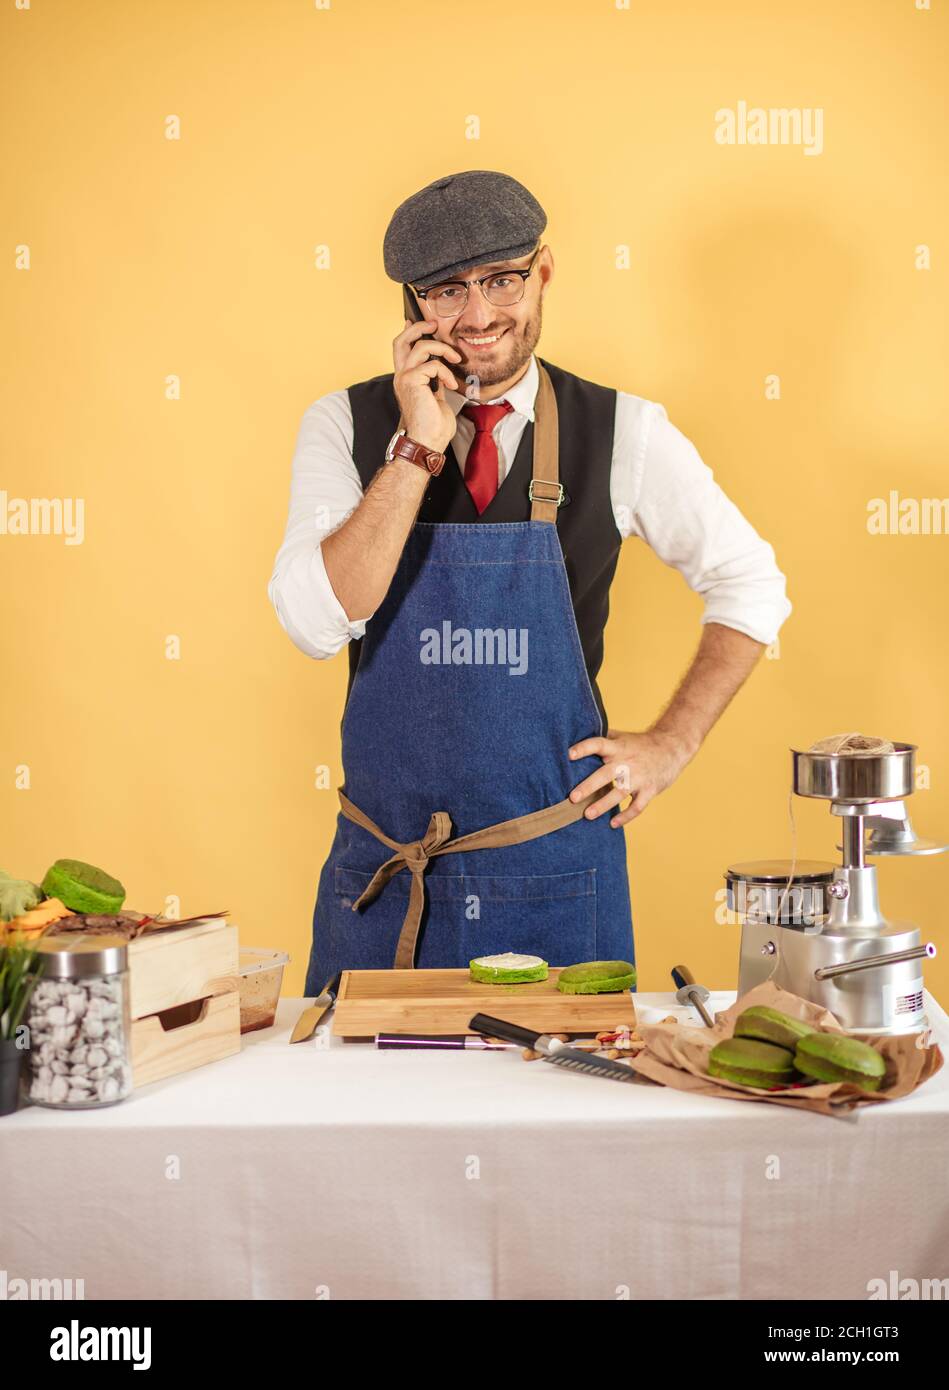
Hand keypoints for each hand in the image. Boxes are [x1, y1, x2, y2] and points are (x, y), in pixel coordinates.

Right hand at [393, 318, 462, 453]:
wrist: (427, 442)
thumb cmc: (433, 426)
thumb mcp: (437, 397)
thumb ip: (436, 381)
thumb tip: (442, 370)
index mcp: (406, 379)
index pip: (402, 348)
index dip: (411, 332)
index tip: (425, 324)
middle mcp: (401, 376)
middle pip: (401, 340)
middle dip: (419, 327)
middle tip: (434, 324)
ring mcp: (404, 378)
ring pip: (420, 346)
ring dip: (442, 349)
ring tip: (455, 358)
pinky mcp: (411, 380)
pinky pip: (433, 364)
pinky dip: (445, 372)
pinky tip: (450, 385)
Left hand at [567, 728, 693, 826]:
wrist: (673, 748)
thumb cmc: (641, 744)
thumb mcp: (622, 738)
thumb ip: (603, 740)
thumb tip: (575, 739)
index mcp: (618, 747)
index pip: (598, 744)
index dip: (584, 748)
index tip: (569, 754)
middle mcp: (627, 762)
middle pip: (605, 774)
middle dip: (588, 786)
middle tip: (573, 797)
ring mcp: (639, 777)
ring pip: (620, 793)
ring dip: (603, 804)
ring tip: (587, 815)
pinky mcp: (649, 790)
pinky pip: (637, 806)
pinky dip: (626, 816)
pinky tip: (612, 824)